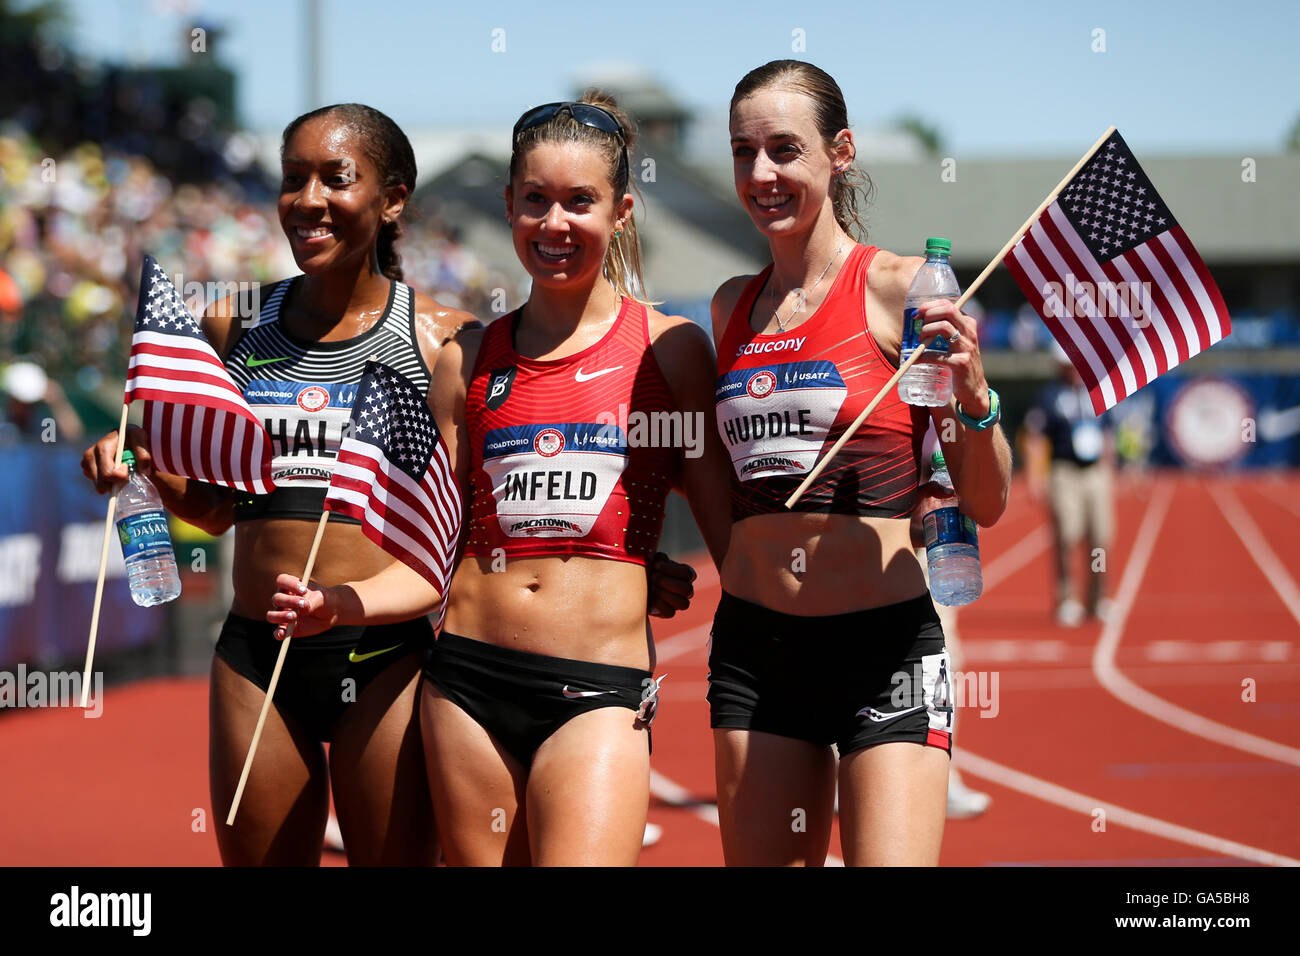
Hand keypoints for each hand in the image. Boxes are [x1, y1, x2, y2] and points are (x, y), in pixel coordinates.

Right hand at [80, 425, 150, 493]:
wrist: (122, 436)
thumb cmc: (131, 437)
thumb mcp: (140, 438)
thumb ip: (143, 454)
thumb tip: (143, 471)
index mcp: (102, 448)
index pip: (107, 474)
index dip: (120, 477)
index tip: (127, 468)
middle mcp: (90, 456)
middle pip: (101, 485)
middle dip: (116, 483)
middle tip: (126, 474)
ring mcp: (86, 463)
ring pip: (99, 487)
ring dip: (113, 483)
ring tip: (120, 471)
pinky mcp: (87, 469)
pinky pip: (98, 485)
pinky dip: (108, 482)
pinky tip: (114, 471)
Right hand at [267, 574, 337, 638]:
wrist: (330, 613)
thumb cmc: (323, 600)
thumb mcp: (321, 598)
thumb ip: (312, 602)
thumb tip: (302, 611)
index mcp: (290, 586)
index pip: (282, 580)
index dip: (290, 584)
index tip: (304, 590)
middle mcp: (283, 600)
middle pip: (276, 598)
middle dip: (289, 601)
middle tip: (304, 604)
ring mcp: (283, 614)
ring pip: (271, 615)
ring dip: (280, 616)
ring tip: (295, 616)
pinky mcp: (286, 628)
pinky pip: (277, 632)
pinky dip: (278, 633)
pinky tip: (284, 633)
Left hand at [647, 552, 695, 618]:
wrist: (637, 583)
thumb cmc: (648, 568)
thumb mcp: (653, 559)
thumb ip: (656, 557)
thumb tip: (651, 557)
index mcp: (686, 574)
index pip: (687, 573)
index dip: (671, 569)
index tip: (655, 565)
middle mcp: (687, 589)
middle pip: (686, 589)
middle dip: (666, 582)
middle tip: (652, 577)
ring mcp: (679, 602)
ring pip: (683, 604)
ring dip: (665, 594)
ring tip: (651, 587)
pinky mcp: (669, 612)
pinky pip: (670, 613)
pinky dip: (659, 604)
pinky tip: (650, 597)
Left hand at [915, 300, 989, 417]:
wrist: (974, 389)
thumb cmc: (959, 362)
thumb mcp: (956, 342)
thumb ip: (944, 330)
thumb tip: (919, 320)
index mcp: (968, 324)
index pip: (949, 304)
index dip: (930, 306)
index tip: (918, 314)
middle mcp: (969, 333)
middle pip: (948, 310)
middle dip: (928, 313)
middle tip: (918, 324)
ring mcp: (966, 348)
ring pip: (944, 327)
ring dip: (926, 331)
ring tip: (919, 341)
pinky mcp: (961, 363)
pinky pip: (938, 355)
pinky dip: (923, 356)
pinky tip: (915, 360)